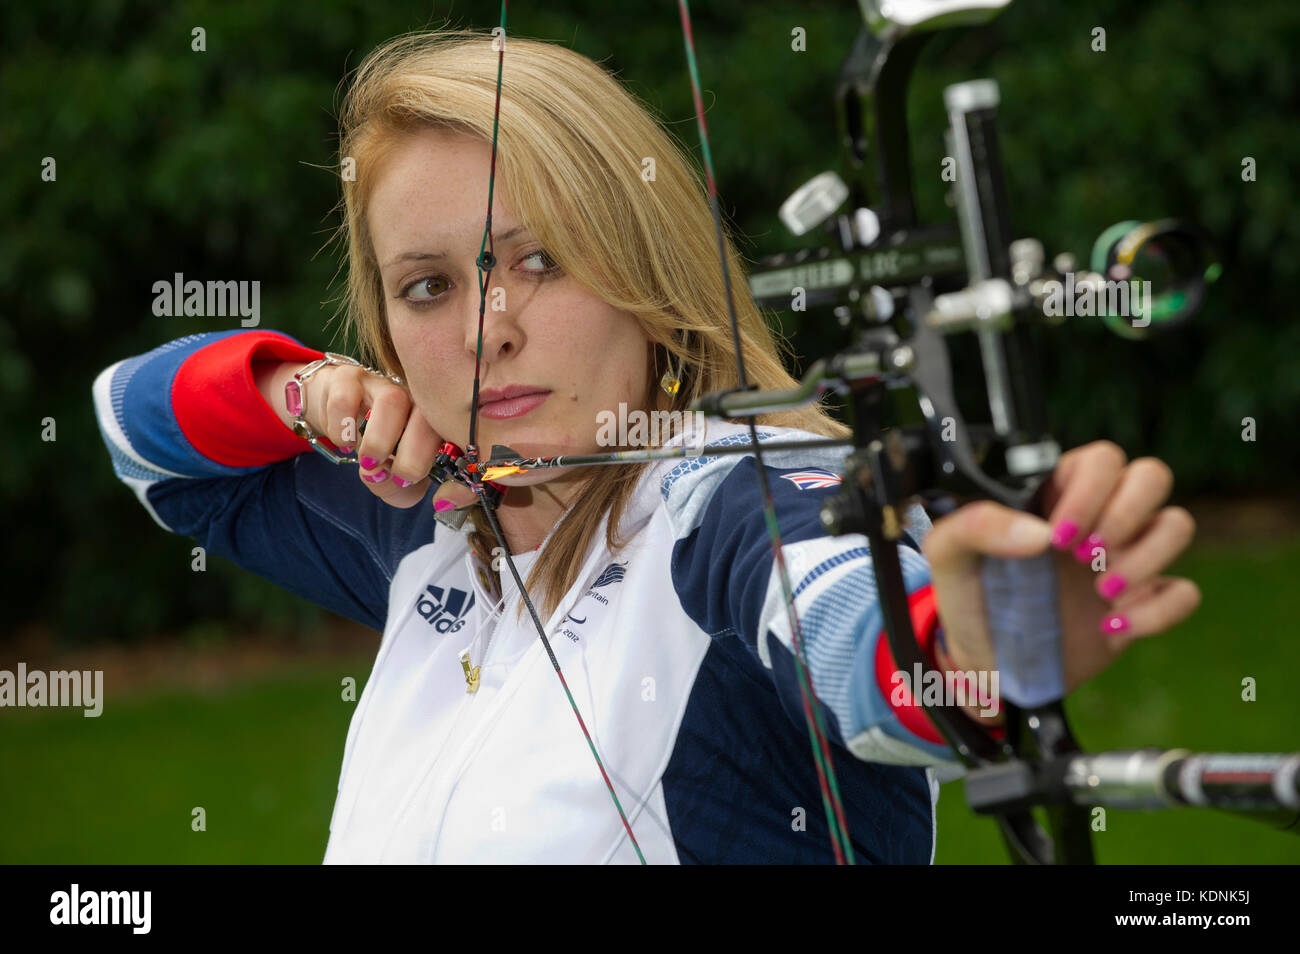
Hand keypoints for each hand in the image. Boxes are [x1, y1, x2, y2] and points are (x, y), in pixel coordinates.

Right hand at [292, 362, 473, 511]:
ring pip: (392, 401)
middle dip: (412, 454)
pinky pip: (345, 398)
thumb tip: (384, 478)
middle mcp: (413, 397)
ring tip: (366, 460)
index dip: (434, 459)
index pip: (450, 432)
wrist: (337, 418)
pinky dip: (341, 428)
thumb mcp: (393, 479)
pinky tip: (344, 442)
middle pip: (428, 416)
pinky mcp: (347, 378)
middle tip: (393, 474)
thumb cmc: (377, 449)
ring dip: (378, 440)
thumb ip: (399, 490)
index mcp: (432, 421)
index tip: (409, 479)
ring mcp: (381, 384)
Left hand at [922, 441, 1200, 701]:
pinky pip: (1183, 592)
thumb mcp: (947, 553)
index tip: (1057, 537)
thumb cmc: (969, 596)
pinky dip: (1159, 610)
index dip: (1091, 491)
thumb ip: (976, 525)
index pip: (1101, 459)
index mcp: (1054, 494)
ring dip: (1148, 557)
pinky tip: (1114, 628)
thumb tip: (1039, 532)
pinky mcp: (1139, 604)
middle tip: (1085, 556)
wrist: (984, 663)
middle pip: (1152, 476)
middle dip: (1128, 513)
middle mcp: (1097, 518)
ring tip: (1101, 592)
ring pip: (1177, 525)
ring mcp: (1122, 559)